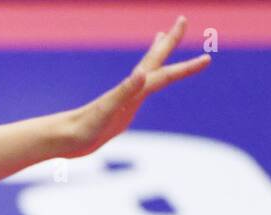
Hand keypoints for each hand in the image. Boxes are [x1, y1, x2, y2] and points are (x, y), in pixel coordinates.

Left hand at [60, 15, 211, 158]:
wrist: (63, 138)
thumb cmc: (83, 128)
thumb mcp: (107, 111)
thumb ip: (124, 92)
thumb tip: (141, 72)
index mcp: (132, 90)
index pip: (163, 73)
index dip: (185, 68)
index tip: (207, 59)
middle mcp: (130, 90)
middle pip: (154, 60)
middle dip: (169, 41)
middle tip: (181, 19)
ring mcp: (125, 99)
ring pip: (147, 72)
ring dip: (156, 55)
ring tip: (161, 39)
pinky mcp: (119, 110)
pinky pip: (138, 91)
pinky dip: (145, 81)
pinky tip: (144, 82)